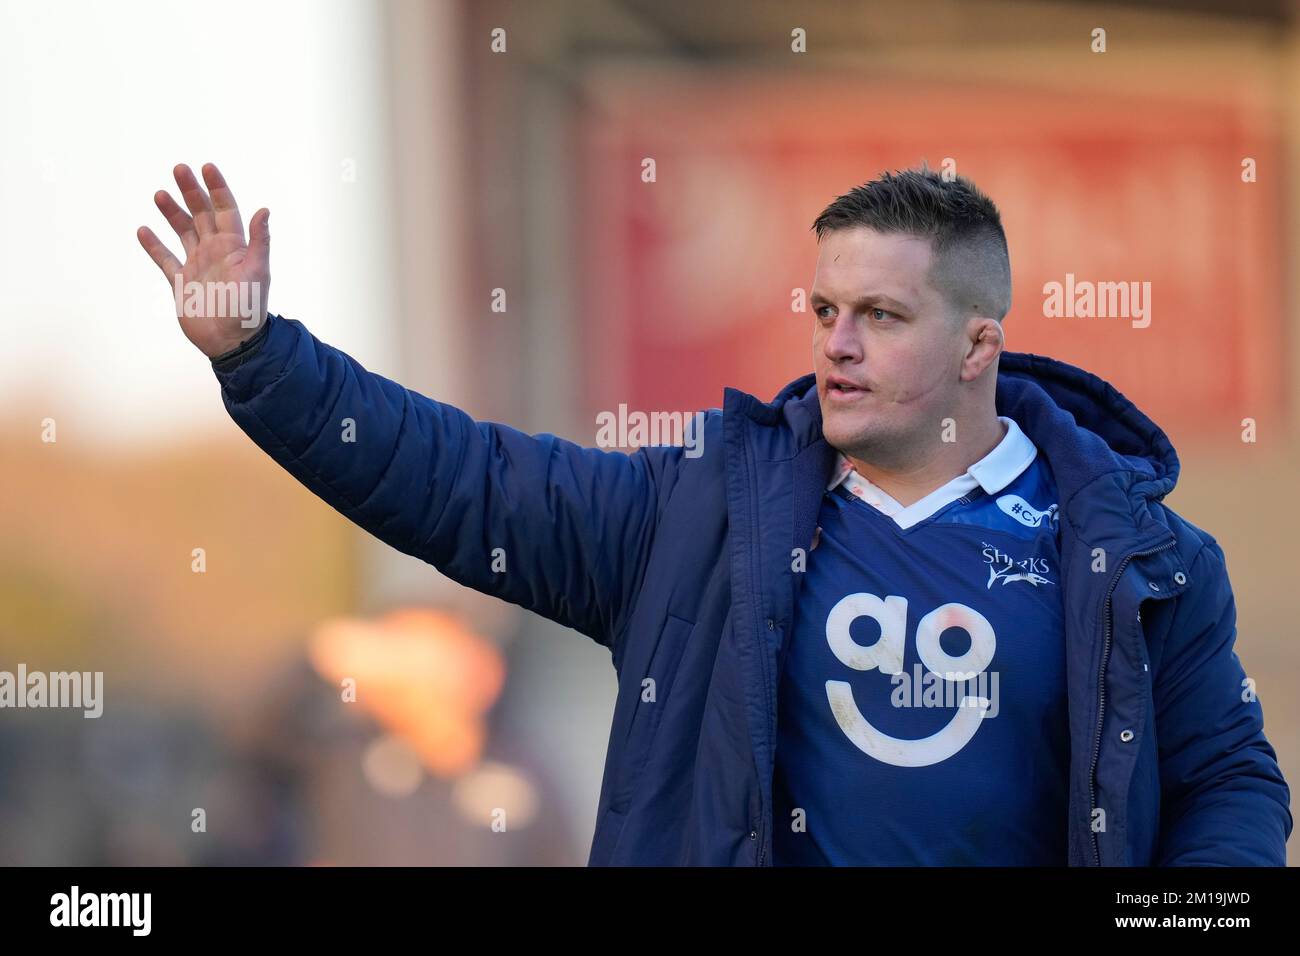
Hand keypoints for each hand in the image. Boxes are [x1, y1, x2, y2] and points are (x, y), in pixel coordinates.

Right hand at [137, 163, 270, 357]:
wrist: (232, 341)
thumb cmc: (249, 308)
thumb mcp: (258, 272)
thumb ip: (259, 241)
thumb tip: (264, 209)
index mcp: (235, 247)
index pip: (226, 210)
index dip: (218, 188)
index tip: (207, 167)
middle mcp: (216, 251)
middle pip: (202, 214)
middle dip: (191, 192)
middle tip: (178, 169)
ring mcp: (198, 265)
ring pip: (183, 231)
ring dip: (172, 212)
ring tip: (160, 193)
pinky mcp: (181, 282)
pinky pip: (165, 259)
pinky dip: (154, 246)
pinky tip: (143, 230)